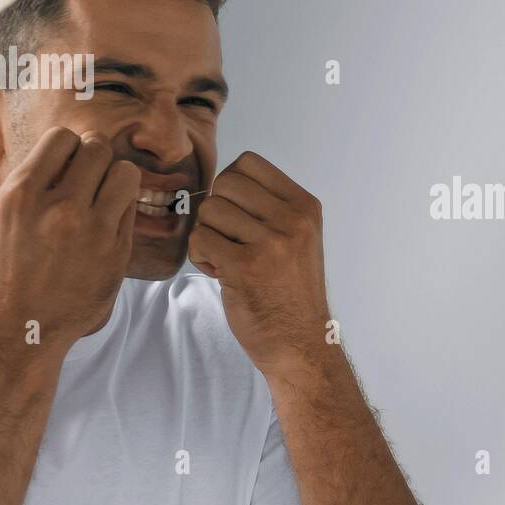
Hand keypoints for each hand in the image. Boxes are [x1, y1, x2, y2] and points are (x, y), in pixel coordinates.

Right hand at [0, 127, 139, 352]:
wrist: (21, 332)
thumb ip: (4, 195)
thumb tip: (25, 171)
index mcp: (21, 195)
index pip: (62, 138)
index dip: (67, 146)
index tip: (66, 161)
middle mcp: (59, 207)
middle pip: (98, 149)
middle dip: (94, 156)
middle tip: (90, 175)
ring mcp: (92, 230)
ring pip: (125, 173)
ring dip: (116, 177)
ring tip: (105, 193)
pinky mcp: (117, 252)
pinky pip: (131, 209)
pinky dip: (121, 208)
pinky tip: (108, 219)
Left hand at [187, 151, 331, 374]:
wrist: (300, 342)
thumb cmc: (291, 291)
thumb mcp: (298, 238)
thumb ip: (269, 207)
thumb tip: (220, 183)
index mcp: (305, 206)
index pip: (249, 163)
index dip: (230, 186)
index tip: (238, 215)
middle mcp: (292, 219)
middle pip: (224, 183)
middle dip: (216, 211)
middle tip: (229, 240)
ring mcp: (270, 242)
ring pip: (209, 210)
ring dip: (207, 235)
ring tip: (226, 259)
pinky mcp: (245, 267)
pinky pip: (200, 239)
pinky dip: (200, 257)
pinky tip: (220, 273)